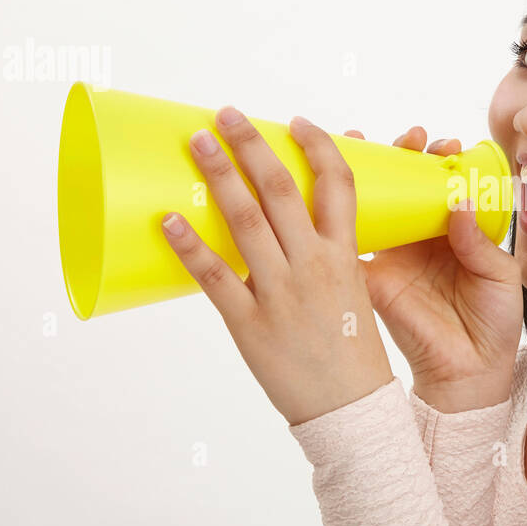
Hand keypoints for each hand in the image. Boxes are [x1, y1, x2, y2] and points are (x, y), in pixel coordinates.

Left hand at [161, 108, 393, 425]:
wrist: (351, 410)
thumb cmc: (353, 351)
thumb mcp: (357, 291)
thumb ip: (328, 256)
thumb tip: (287, 226)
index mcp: (346, 256)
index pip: (338, 185)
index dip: (318, 146)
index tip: (296, 122)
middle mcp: (314, 267)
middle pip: (280, 191)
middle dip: (251, 146)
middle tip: (225, 115)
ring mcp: (281, 294)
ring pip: (245, 223)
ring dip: (219, 177)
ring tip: (198, 143)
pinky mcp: (250, 324)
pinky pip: (215, 278)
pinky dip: (190, 246)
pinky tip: (169, 218)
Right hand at [341, 126, 521, 412]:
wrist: (469, 373)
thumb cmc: (493, 324)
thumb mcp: (499, 276)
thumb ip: (478, 241)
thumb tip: (460, 202)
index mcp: (452, 232)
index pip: (441, 184)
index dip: (439, 160)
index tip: (445, 144)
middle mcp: (419, 238)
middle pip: (404, 186)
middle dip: (403, 154)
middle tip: (410, 139)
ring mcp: (393, 255)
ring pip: (375, 204)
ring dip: (367, 173)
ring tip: (364, 142)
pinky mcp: (371, 278)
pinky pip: (348, 244)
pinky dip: (336, 216)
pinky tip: (326, 189)